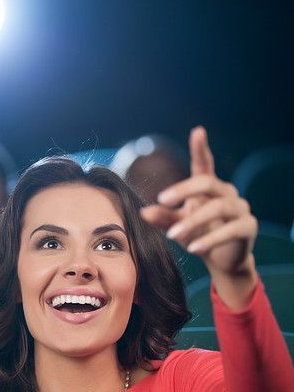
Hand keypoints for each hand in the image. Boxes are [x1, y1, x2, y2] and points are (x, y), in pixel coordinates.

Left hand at [140, 126, 257, 305]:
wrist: (221, 260)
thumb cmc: (198, 236)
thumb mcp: (176, 226)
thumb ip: (162, 218)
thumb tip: (143, 211)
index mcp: (208, 188)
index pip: (204, 164)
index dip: (201, 148)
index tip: (198, 131)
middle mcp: (227, 193)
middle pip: (207, 182)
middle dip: (184, 190)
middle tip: (163, 200)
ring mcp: (240, 209)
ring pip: (218, 207)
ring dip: (193, 221)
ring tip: (173, 235)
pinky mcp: (248, 227)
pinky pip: (231, 230)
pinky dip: (210, 239)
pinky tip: (194, 249)